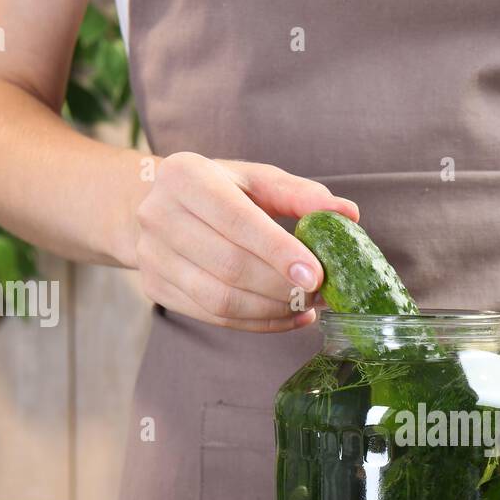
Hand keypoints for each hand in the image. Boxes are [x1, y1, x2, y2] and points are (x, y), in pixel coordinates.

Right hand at [134, 152, 358, 331]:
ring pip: (220, 300)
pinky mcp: (155, 288)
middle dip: (282, 287)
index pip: (237, 221)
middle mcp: (158, 215)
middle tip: (319, 294)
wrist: (158, 206)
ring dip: (272, 310)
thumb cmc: (219, 190)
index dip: (278, 252)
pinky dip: (259, 324)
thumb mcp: (256, 179)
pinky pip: (215, 318)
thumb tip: (348, 214)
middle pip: (230, 266)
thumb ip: (300, 195)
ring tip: (307, 306)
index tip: (316, 275)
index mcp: (184, 176)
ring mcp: (151, 255)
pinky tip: (288, 317)